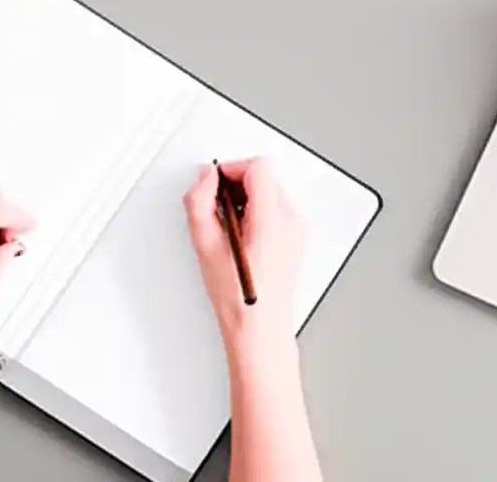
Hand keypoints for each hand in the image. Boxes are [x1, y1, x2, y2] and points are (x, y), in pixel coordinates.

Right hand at [183, 158, 305, 347]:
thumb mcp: (205, 245)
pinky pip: (275, 209)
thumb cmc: (238, 298)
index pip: (259, 167)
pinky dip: (256, 213)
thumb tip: (206, 178)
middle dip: (236, 185)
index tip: (214, 182)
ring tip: (228, 227)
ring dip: (245, 199)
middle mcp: (291, 220)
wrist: (261, 328)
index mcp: (272, 219)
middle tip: (217, 209)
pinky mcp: (296, 237)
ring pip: (269, 191)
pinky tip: (241, 236)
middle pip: (264, 177)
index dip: (232, 168)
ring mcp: (297, 229)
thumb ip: (200, 202)